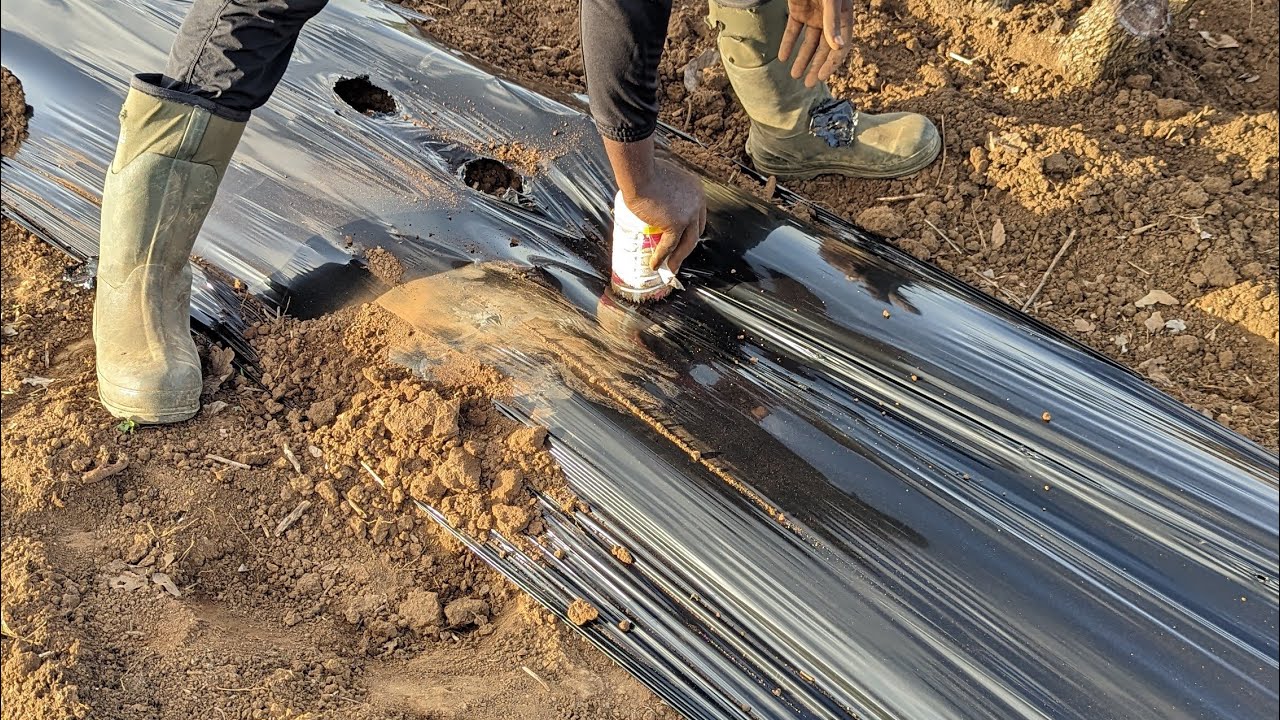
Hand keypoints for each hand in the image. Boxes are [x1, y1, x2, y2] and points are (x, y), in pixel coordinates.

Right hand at [604, 137, 706, 273]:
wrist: (638, 173)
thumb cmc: (643, 172)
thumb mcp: (662, 179)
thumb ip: (664, 189)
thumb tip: (652, 198)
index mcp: (696, 191)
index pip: (697, 216)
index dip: (689, 230)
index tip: (680, 240)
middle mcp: (697, 203)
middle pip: (695, 231)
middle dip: (686, 247)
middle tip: (676, 257)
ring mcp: (689, 214)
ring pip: (687, 243)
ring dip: (678, 258)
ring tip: (669, 268)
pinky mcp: (677, 223)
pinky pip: (670, 245)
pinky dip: (662, 257)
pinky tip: (655, 264)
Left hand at [778, 0, 852, 87]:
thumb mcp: (831, 2)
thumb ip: (833, 22)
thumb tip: (838, 47)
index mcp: (843, 17)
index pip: (841, 46)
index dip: (831, 63)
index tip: (821, 76)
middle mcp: (829, 19)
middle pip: (824, 49)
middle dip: (816, 66)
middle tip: (809, 84)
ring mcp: (813, 15)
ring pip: (807, 42)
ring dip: (802, 59)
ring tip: (795, 75)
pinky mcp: (797, 10)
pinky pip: (792, 30)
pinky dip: (787, 44)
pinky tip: (783, 58)